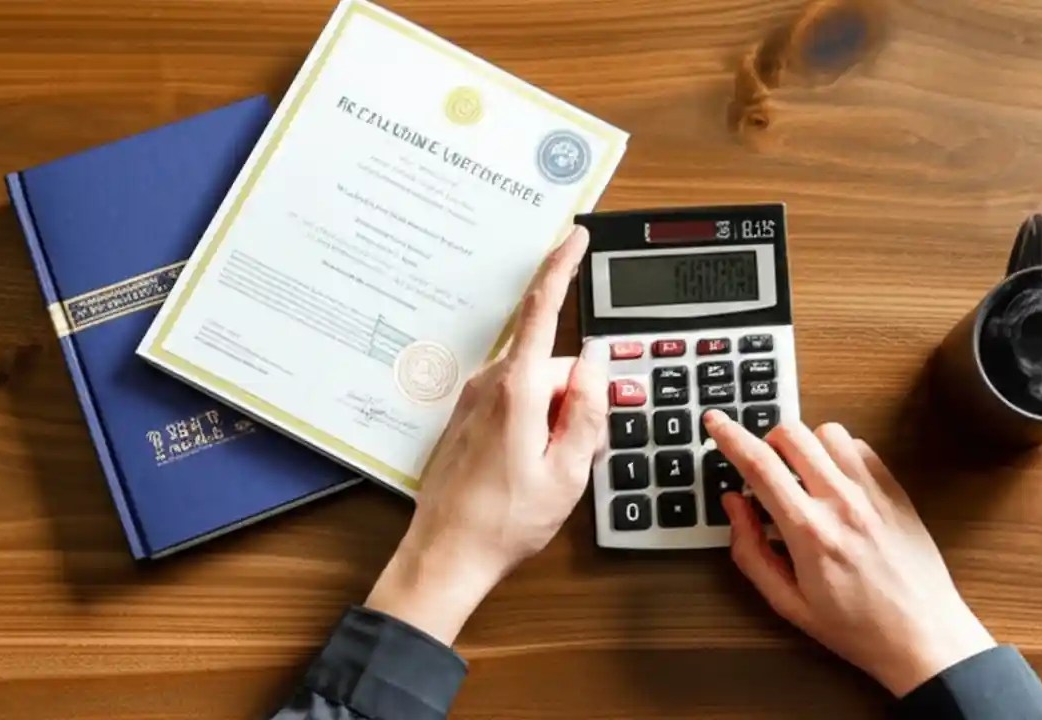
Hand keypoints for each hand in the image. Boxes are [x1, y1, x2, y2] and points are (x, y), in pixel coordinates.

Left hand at [366, 227, 607, 644]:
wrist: (446, 554)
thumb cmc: (504, 521)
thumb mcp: (568, 470)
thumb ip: (588, 409)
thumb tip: (595, 363)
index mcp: (517, 389)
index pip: (543, 309)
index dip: (562, 266)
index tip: (578, 236)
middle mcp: (490, 384)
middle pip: (554, 364)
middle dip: (577, 397)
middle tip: (579, 452)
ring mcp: (474, 399)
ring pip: (537, 386)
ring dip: (556, 416)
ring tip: (550, 471)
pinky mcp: (468, 416)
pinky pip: (515, 402)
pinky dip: (535, 424)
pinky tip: (529, 467)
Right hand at [704, 412, 995, 696]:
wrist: (924, 637)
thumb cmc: (857, 628)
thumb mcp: (788, 603)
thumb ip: (750, 551)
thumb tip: (733, 504)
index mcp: (809, 533)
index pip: (759, 466)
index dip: (730, 436)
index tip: (715, 421)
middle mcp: (842, 503)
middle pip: (791, 434)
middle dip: (767, 441)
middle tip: (766, 468)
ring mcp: (873, 493)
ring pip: (827, 431)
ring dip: (806, 445)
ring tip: (804, 476)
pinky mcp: (896, 491)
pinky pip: (860, 447)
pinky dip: (840, 453)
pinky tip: (836, 482)